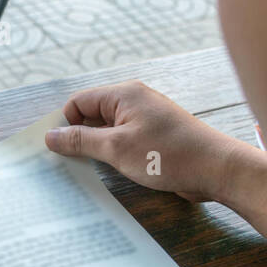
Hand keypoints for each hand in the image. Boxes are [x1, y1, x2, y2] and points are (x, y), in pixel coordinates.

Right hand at [44, 80, 266, 203]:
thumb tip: (51, 136)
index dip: (66, 125)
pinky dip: (115, 155)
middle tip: (70, 165)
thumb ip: (81, 141)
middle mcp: (134, 101)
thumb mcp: (116, 149)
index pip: (79, 102)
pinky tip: (114, 172)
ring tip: (93, 170)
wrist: (215, 169)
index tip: (59, 151)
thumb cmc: (168, 155)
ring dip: (98, 150)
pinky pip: (124, 141)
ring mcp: (146, 119)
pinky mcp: (155, 137)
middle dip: (80, 138)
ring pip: (108, 131)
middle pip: (92, 115)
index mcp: (123, 94)